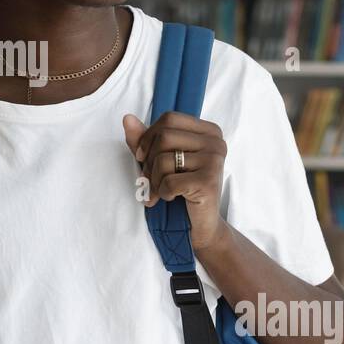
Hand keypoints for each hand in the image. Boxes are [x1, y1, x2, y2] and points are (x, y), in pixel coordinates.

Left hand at [123, 111, 227, 254]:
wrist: (201, 224)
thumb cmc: (181, 188)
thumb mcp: (160, 159)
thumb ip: (145, 139)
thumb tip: (127, 118)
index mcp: (209, 131)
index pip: (170, 118)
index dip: (149, 136)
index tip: (142, 156)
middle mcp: (216, 142)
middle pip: (165, 136)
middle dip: (148, 160)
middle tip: (148, 179)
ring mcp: (214, 161)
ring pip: (164, 159)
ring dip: (153, 180)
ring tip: (158, 191)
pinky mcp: (208, 181)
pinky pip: (169, 181)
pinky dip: (162, 193)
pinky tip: (170, 198)